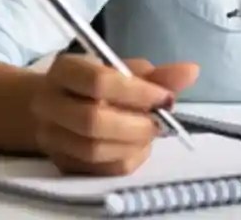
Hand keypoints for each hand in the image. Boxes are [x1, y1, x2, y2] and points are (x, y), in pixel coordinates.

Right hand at [30, 54, 199, 175]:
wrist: (55, 106)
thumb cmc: (97, 83)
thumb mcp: (125, 70)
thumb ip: (157, 75)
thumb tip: (191, 72)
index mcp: (65, 70)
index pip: (98, 82)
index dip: (137, 93)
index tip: (165, 98)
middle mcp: (49, 104)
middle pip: (92, 121)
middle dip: (136, 125)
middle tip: (159, 122)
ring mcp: (50, 136)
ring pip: (93, 150)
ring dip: (133, 145)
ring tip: (150, 133)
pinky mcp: (60, 162)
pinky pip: (98, 170)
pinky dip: (126, 160)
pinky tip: (138, 147)